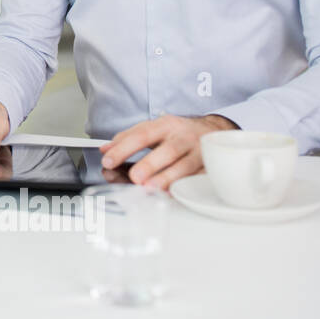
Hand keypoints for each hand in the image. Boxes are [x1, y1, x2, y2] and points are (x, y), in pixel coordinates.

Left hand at [100, 114, 237, 189]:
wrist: (215, 131)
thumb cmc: (178, 133)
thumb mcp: (154, 128)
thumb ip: (128, 137)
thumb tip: (105, 149)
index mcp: (166, 125)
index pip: (142, 135)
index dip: (124, 148)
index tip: (108, 161)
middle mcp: (184, 137)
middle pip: (167, 150)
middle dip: (149, 164)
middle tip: (134, 177)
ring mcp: (200, 153)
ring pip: (185, 166)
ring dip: (167, 178)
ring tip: (150, 188)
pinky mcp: (211, 168)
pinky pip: (198, 179)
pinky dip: (185, 187)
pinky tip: (172, 194)